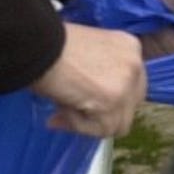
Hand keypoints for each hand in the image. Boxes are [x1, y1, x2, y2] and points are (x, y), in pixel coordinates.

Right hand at [32, 22, 146, 136]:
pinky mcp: (113, 103)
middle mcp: (134, 64)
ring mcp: (126, 85)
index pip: (131, 81)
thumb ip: (97, 70)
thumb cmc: (51, 43)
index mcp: (129, 46)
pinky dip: (78, 127)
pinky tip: (60, 115)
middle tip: (77, 113)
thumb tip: (89, 97)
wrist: (39, 45)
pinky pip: (101, 130)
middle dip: (107, 112)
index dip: (110, 95)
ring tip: (60, 112)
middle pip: (130, 103)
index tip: (89, 101)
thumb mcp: (85, 49)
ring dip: (89, 122)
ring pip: (117, 122)